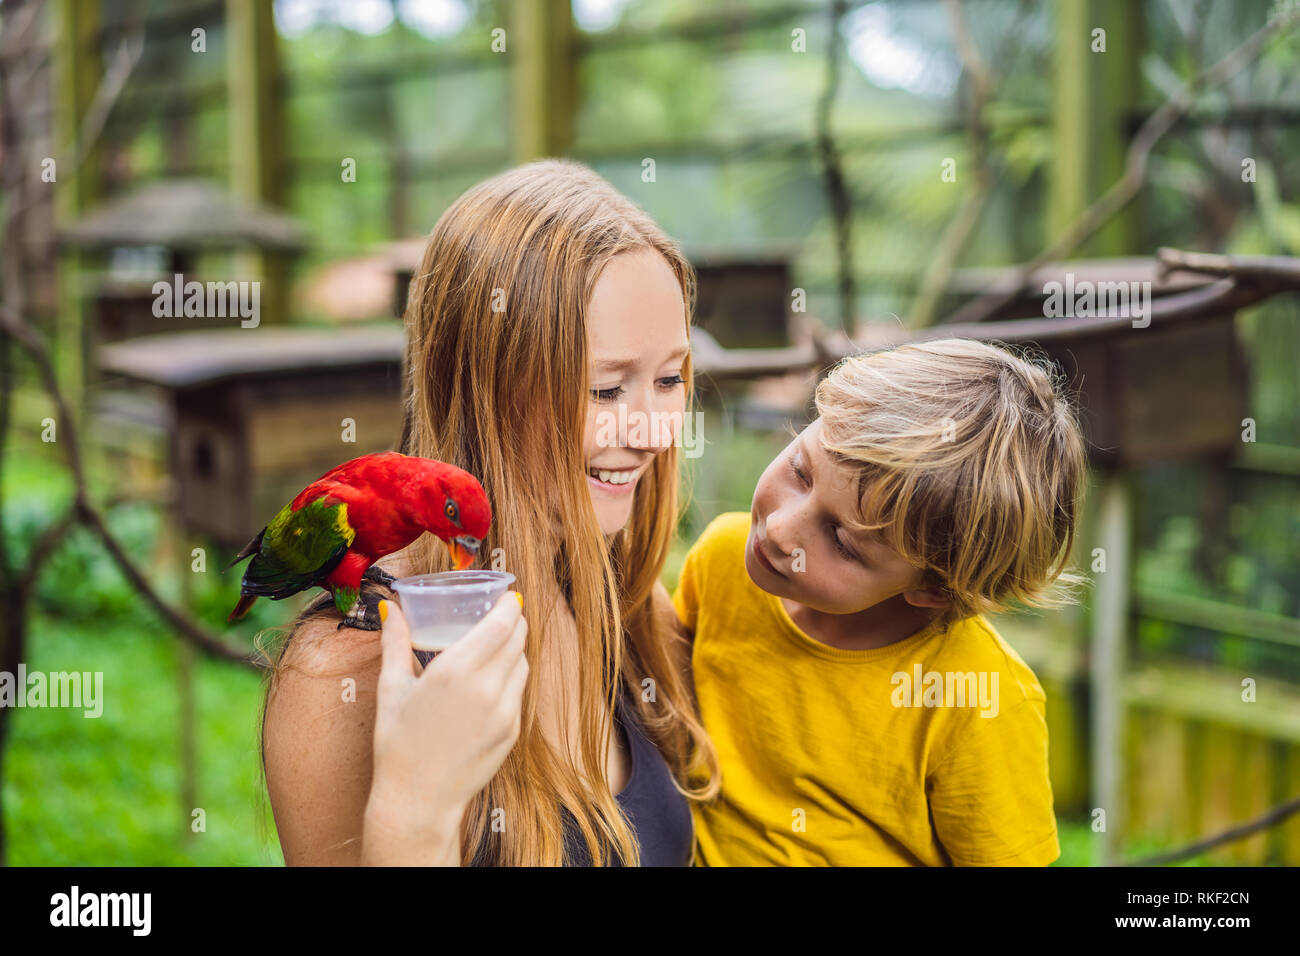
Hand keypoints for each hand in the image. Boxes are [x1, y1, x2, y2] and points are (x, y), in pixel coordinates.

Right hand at [362, 592, 527, 863]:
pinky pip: (519, 692)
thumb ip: (395, 643)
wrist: (418, 801)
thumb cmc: (398, 744)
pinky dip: (511, 678)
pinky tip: (492, 679)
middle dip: (514, 621)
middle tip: (502, 613)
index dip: (510, 605)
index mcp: (456, 671)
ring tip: (497, 644)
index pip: (502, 624)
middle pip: (518, 639)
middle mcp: (486, 688)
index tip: (507, 595)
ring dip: (514, 648)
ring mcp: (504, 712)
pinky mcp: (512, 732)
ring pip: (523, 664)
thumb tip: (392, 609)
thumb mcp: (391, 689)